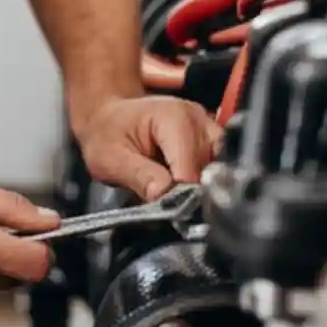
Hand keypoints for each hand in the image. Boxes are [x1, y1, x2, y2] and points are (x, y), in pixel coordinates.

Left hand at [76, 96, 221, 200]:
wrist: (108, 118)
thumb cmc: (107, 134)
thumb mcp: (110, 158)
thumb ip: (139, 176)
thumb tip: (163, 195)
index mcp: (174, 117)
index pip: (191, 168)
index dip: (180, 194)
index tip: (165, 209)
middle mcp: (197, 119)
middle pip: (210, 169)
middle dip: (191, 191)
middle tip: (166, 203)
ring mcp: (207, 127)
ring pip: (219, 169)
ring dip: (199, 186)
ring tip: (173, 192)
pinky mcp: (210, 138)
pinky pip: (218, 166)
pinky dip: (203, 179)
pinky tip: (181, 183)